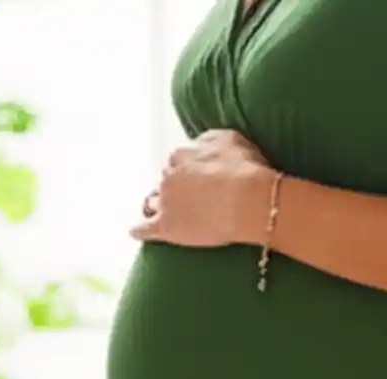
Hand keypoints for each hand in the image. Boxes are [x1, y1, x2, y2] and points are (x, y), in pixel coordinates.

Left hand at [130, 129, 277, 248]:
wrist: (251, 201)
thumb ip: (207, 141)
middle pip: (165, 181)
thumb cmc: (246, 169)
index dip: (188, 170)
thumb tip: (198, 146)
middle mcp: (167, 175)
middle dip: (175, 187)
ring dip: (158, 206)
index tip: (199, 178)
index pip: (177, 161)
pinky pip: (144, 230)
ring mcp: (165, 202)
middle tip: (192, 198)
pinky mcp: (167, 227)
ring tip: (167, 213)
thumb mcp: (229, 139)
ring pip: (153, 202)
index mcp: (180, 154)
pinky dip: (139, 230)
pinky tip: (136, 232)